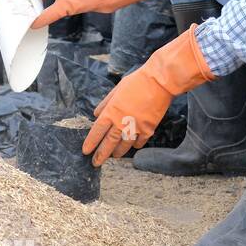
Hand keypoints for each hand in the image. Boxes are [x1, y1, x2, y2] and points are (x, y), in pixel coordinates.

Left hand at [82, 28, 216, 165]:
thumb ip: (105, 104)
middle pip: (109, 143)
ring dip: (118, 152)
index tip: (86, 151)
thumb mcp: (116, 90)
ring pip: (124, 145)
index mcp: (111, 112)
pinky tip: (133, 146)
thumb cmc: (137, 82)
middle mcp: (121, 122)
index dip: (91, 142)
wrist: (159, 82)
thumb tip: (96, 114)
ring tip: (114, 157)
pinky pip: (139, 142)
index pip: (97, 131)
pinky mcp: (148, 129)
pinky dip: (135, 145)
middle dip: (101, 155)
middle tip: (95, 163)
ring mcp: (136, 127)